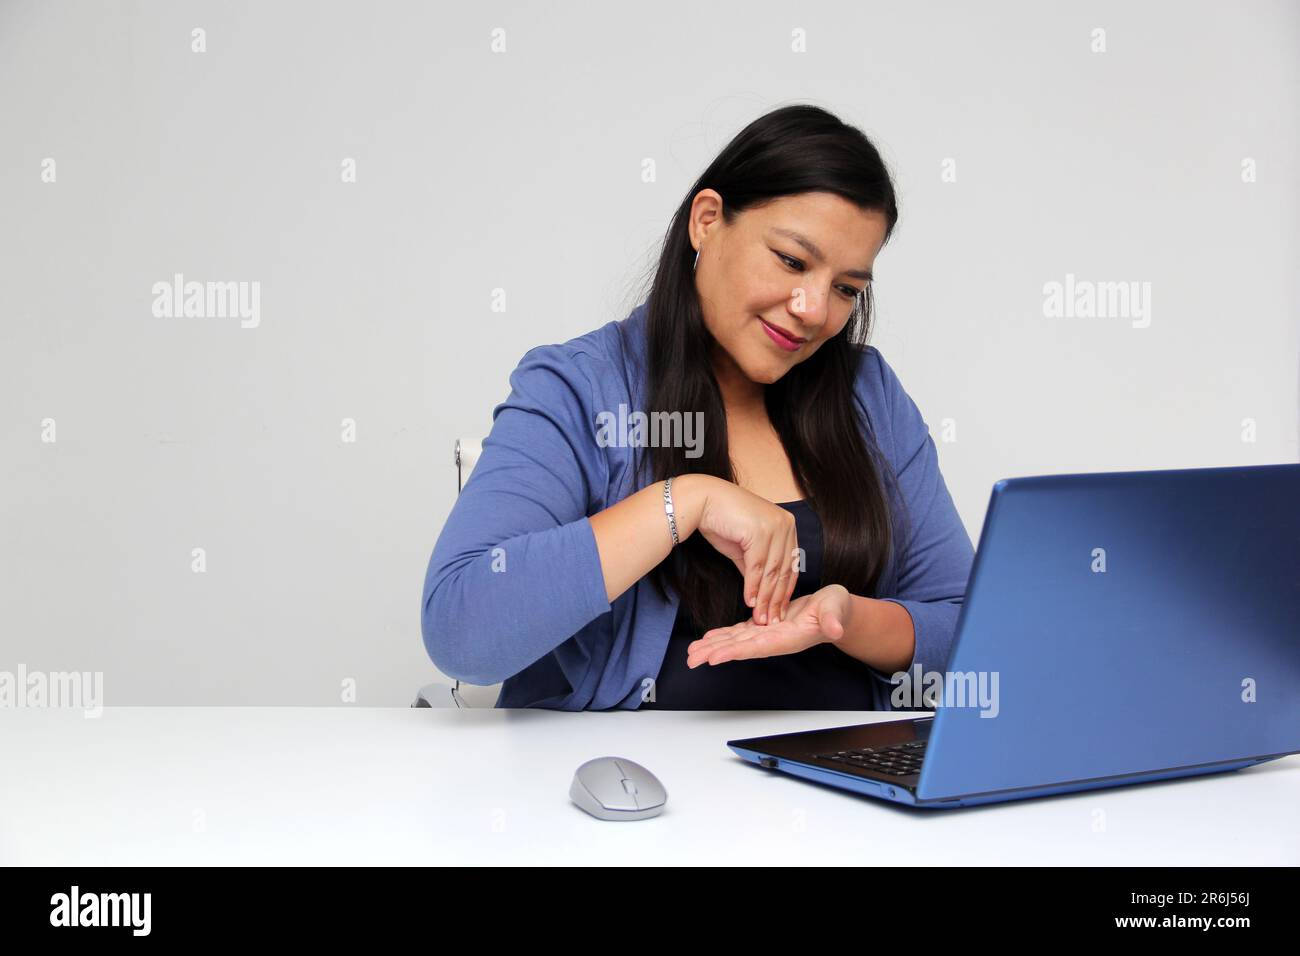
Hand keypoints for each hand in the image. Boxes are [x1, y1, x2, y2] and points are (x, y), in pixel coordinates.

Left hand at [686, 584, 852, 667]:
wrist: (834, 609)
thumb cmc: (835, 609)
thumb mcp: (836, 611)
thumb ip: (833, 621)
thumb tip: (836, 630)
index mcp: (787, 638)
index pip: (757, 647)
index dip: (734, 652)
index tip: (714, 658)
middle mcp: (773, 640)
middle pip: (739, 648)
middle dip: (715, 653)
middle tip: (691, 659)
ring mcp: (767, 634)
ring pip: (736, 642)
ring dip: (714, 646)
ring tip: (692, 652)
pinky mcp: (764, 626)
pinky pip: (739, 633)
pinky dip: (723, 635)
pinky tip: (708, 638)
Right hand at [693, 478, 799, 626]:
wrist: (702, 501)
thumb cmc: (722, 520)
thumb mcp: (745, 547)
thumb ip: (757, 566)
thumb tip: (761, 591)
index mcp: (787, 525)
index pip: (791, 565)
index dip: (785, 591)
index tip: (779, 611)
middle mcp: (786, 524)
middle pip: (784, 570)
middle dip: (776, 599)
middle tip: (771, 621)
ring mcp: (774, 526)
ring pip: (772, 571)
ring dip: (765, 598)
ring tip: (760, 617)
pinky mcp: (759, 531)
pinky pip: (757, 566)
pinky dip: (753, 586)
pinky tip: (749, 601)